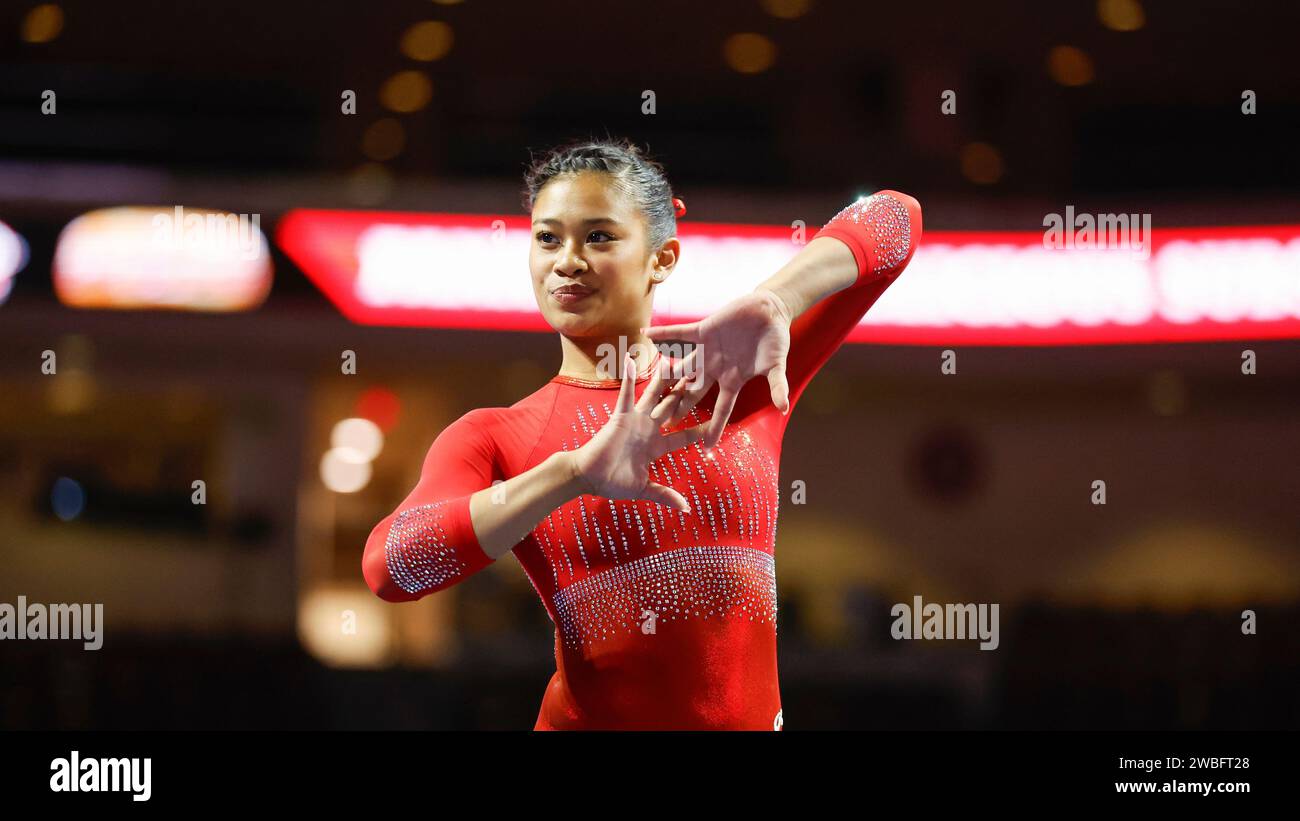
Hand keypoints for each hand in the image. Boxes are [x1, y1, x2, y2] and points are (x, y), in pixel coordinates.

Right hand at [570, 354, 708, 511]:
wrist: (588, 477)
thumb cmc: (612, 483)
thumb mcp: (643, 489)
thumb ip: (664, 495)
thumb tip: (686, 508)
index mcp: (657, 445)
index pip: (685, 436)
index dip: (701, 430)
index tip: (719, 422)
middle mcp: (650, 428)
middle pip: (674, 407)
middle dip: (687, 393)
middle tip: (703, 374)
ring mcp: (636, 420)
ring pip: (655, 396)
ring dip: (665, 379)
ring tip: (677, 359)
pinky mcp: (620, 416)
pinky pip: (627, 394)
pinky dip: (630, 379)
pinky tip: (634, 360)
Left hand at [643, 288, 794, 450]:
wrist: (769, 311)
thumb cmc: (775, 340)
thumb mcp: (776, 366)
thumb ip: (777, 386)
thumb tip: (784, 408)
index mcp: (732, 381)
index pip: (722, 410)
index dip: (715, 429)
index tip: (706, 449)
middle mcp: (715, 369)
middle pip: (691, 393)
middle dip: (675, 408)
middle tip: (654, 422)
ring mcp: (707, 351)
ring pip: (681, 367)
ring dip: (665, 377)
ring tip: (647, 388)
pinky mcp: (704, 331)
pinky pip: (680, 334)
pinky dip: (664, 333)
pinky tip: (646, 333)